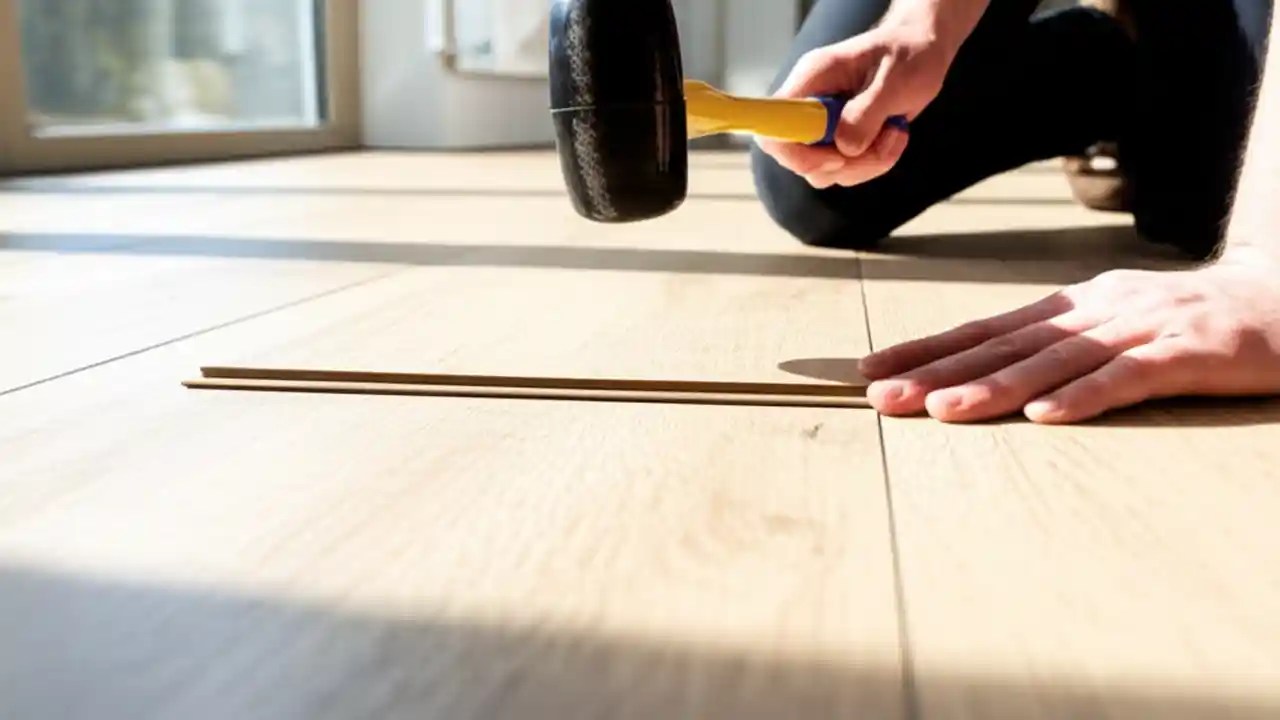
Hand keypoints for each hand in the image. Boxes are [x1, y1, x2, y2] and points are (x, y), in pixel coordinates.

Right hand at [756, 19, 953, 188]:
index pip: (773, 128)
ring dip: (866, 163)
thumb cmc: (906, 55)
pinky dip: (874, 162)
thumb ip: (866, 113)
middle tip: (878, 145)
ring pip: (826, 171)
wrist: (922, 52)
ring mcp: (823, 127)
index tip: (835, 157)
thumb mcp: (894, 80)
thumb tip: (845, 148)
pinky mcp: (839, 140)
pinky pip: (846, 170)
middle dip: (843, 164)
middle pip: (799, 160)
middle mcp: (810, 107)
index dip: (794, 154)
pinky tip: (894, 135)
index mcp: (811, 82)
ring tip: (894, 133)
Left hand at [858, 258, 1279, 423]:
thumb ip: (1059, 344)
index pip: (987, 328)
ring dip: (995, 386)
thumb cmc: (1190, 322)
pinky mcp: (1187, 354)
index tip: (872, 370)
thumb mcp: (1116, 324)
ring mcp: (1141, 329)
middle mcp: (1096, 311)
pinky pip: (1129, 378)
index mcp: (1075, 306)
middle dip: (938, 371)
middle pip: (1005, 344)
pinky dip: (1085, 397)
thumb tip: (988, 367)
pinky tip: (1045, 417)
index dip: (928, 348)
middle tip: (881, 397)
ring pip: (1055, 361)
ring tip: (941, 410)